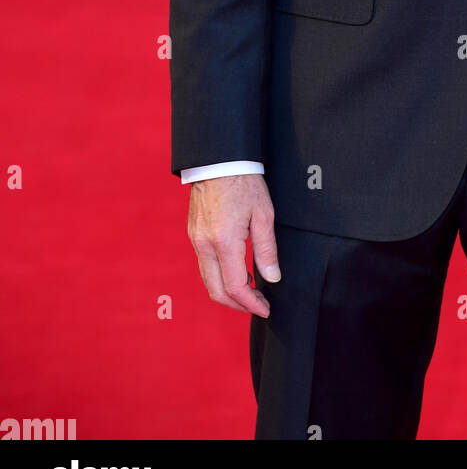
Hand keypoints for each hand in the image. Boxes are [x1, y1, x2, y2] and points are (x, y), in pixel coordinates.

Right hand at [187, 174, 279, 316]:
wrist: (218, 160)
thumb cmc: (244, 182)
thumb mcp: (263, 214)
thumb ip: (267, 249)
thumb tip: (272, 277)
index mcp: (223, 241)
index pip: (235, 286)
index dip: (251, 303)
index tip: (266, 308)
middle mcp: (204, 244)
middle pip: (216, 291)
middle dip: (237, 305)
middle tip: (259, 305)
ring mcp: (195, 240)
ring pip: (207, 280)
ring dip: (228, 292)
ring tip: (251, 290)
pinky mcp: (194, 234)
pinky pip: (204, 265)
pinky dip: (219, 276)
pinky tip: (237, 271)